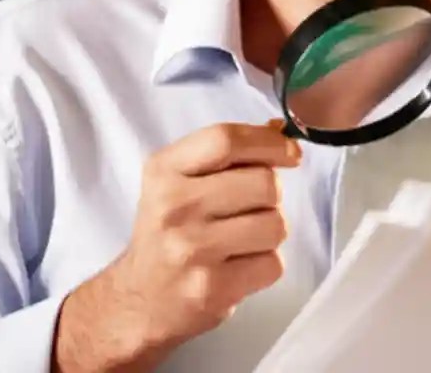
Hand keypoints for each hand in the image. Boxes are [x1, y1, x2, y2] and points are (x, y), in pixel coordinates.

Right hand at [52, 120, 301, 372]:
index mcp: (164, 171)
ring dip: (270, 231)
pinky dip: (265, 265)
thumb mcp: (179, 181)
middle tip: (252, 208)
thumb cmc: (170, 233)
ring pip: (276, 225)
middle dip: (271, 195)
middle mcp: (174, 207)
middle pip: (264, 183)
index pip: (226, 139)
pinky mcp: (212, 288)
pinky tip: (238, 266)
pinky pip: (273, 264)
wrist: (141, 298)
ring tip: (243, 239)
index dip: (269, 142)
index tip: (289, 153)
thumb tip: (280, 131)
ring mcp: (192, 249)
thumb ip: (227, 153)